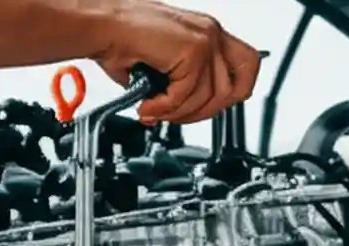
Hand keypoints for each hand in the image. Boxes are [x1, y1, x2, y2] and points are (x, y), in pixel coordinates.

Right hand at [91, 1, 260, 124]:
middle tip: (175, 116)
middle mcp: (211, 33)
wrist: (101, 26)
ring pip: (208, 98)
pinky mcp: (193, 50)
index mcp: (207, 34)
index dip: (230, 94)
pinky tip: (146, 105)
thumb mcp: (162, 69)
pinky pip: (186, 96)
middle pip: (236, 88)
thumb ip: (182, 89)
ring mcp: (206, 40)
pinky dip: (163, 108)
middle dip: (204, 112)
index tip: (204, 107)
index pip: (247, 67)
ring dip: (177, 114)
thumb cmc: (120, 42)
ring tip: (153, 111)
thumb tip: (182, 114)